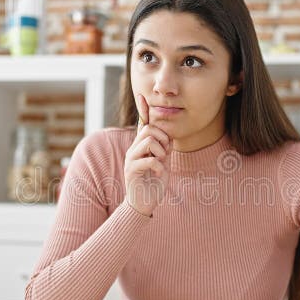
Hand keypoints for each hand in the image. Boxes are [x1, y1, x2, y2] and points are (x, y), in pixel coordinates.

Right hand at [124, 94, 171, 216]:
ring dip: (161, 152)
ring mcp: (131, 159)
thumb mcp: (162, 161)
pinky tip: (158, 174)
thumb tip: (169, 135)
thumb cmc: (153, 182)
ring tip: (161, 164)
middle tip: (165, 154)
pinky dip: (158, 166)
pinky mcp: (131, 170)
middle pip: (149, 130)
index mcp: (141, 146)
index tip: (142, 96)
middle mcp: (133, 149)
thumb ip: (164, 148)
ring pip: (148, 141)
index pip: (141, 124)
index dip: (142, 110)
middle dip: (163, 139)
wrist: (144, 203)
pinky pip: (148, 159)